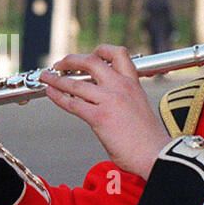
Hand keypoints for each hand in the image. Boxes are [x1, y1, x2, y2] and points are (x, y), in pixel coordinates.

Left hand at [39, 45, 169, 178]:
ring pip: (75, 83)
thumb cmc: (150, 139)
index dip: (101, 50)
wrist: (157, 154)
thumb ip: (122, 100)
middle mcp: (120, 87)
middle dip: (71, 60)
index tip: (90, 53)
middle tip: (60, 64)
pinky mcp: (99, 117)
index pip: (118, 54)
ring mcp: (109, 100)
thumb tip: (104, 104)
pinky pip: (72, 103)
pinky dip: (57, 96)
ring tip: (46, 77)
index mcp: (133, 83)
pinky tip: (50, 93)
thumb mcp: (138, 108)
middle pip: (91, 61)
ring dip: (56, 79)